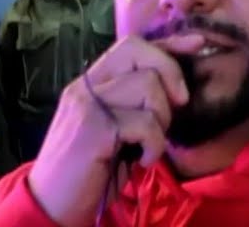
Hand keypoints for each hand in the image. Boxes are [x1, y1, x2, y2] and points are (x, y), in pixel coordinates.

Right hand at [27, 34, 203, 226]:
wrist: (51, 205)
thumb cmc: (87, 172)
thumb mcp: (113, 131)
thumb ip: (133, 106)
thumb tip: (176, 91)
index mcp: (89, 84)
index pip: (131, 46)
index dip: (167, 44)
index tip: (197, 44)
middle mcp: (84, 87)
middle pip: (138, 51)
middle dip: (170, 72)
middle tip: (178, 104)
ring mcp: (87, 105)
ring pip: (147, 85)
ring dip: (161, 118)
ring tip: (148, 144)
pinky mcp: (95, 129)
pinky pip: (146, 122)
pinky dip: (154, 146)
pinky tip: (142, 161)